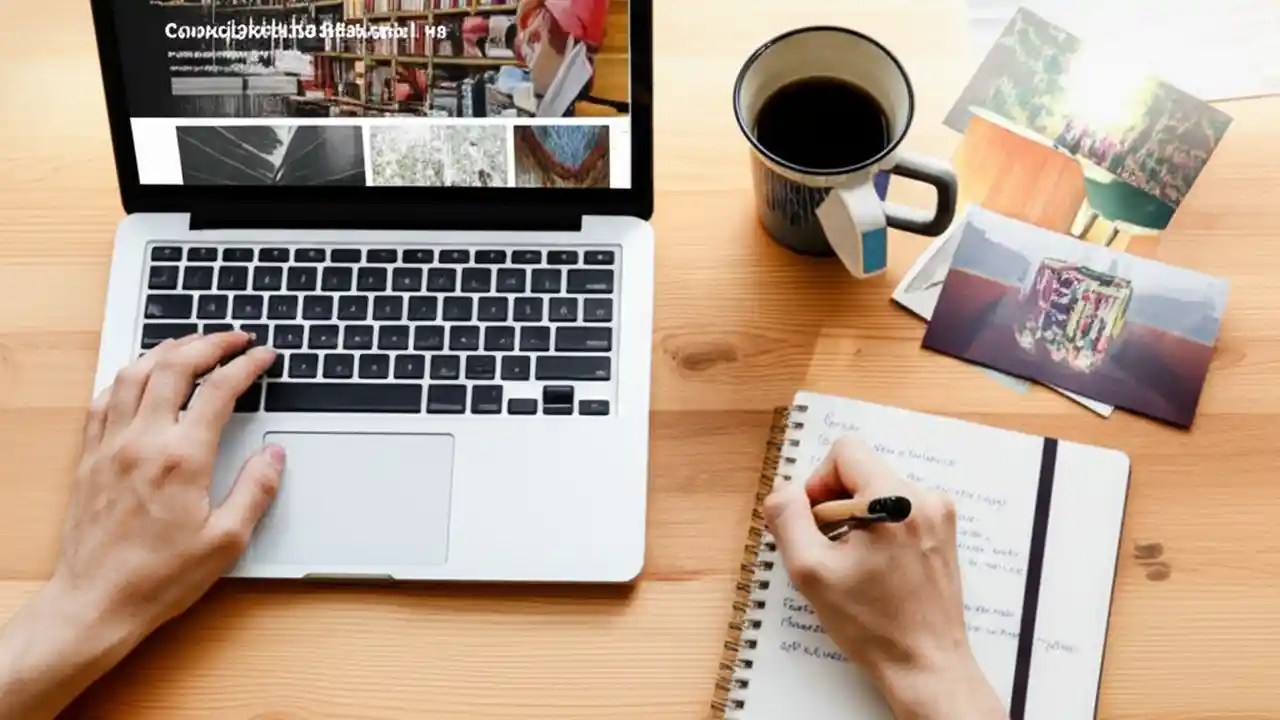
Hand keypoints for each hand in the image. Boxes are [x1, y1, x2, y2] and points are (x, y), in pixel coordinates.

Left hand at [0, 332, 284, 718]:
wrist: (97, 602)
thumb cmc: (160, 578)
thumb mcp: (227, 540)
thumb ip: (256, 489)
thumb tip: (274, 454)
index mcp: (181, 459)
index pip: (219, 391)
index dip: (247, 365)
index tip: (264, 357)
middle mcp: (142, 442)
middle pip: (174, 366)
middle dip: (209, 342)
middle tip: (234, 338)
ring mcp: (110, 446)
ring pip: (134, 373)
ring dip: (166, 350)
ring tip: (191, 345)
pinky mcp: (90, 457)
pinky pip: (104, 399)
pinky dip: (127, 377)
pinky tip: (141, 377)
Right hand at [763, 435, 1004, 719]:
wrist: (925, 665)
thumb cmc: (871, 624)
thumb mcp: (811, 571)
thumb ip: (788, 519)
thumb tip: (783, 492)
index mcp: (895, 500)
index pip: (846, 451)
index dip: (819, 482)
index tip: (815, 521)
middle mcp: (924, 498)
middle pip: (861, 471)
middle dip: (835, 504)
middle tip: (829, 550)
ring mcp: (939, 516)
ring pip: (878, 492)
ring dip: (856, 519)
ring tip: (854, 564)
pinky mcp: (943, 533)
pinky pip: (899, 510)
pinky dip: (878, 530)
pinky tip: (874, 568)